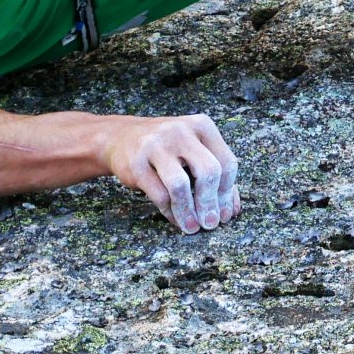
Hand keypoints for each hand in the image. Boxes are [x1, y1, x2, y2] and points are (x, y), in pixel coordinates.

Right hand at [101, 114, 241, 233]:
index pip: (227, 161)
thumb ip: (217, 176)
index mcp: (202, 125)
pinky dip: (170, 212)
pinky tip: (175, 218)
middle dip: (211, 203)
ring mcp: (157, 145)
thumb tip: (232, 210)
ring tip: (192, 227)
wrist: (121, 137)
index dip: (228, 193)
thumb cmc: (167, 148)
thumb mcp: (194, 151)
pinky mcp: (137, 163)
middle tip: (210, 224)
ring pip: (181, 185)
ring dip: (188, 212)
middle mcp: (181, 131)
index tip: (225, 214)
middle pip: (208, 172)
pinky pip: (159, 194)